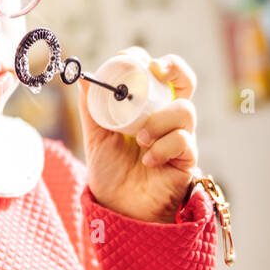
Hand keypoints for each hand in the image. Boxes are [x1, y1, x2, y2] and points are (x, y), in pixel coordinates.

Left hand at [76, 47, 200, 222]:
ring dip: (159, 120)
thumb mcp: (95, 137)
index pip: (154, 73)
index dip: (145, 61)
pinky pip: (184, 141)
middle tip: (156, 71)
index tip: (129, 60)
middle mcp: (166, 117)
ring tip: (139, 139)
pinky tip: (148, 159)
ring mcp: (180, 136)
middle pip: (185, 80)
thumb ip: (91, 108)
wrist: (119, 210)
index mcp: (146, 107)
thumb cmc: (111, 174)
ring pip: (185, 110)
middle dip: (175, 68)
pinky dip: (163, 147)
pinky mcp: (187, 159)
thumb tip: (82, 76)